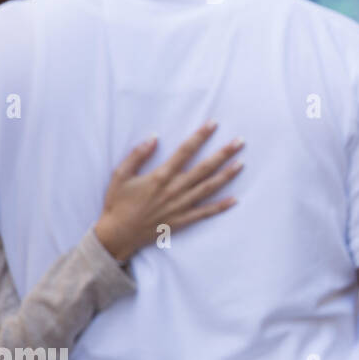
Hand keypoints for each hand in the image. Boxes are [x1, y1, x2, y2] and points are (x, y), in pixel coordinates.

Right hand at [92, 122, 243, 262]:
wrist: (117, 235)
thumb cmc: (117, 203)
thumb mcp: (120, 175)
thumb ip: (137, 155)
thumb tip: (153, 137)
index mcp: (160, 176)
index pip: (185, 151)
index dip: (200, 136)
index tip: (213, 124)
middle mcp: (174, 190)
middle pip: (204, 168)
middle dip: (223, 153)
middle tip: (240, 142)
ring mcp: (180, 206)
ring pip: (209, 188)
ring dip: (227, 175)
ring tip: (242, 163)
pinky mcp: (182, 220)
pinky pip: (205, 213)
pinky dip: (220, 207)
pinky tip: (235, 199)